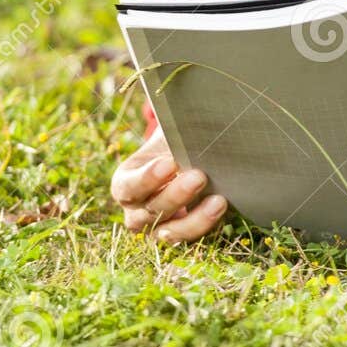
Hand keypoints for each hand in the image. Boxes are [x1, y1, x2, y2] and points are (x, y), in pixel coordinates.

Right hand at [109, 124, 228, 243]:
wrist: (189, 160)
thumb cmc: (174, 144)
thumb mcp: (170, 135)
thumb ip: (176, 128)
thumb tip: (193, 108)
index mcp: (126, 182)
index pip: (128, 187)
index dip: (147, 178)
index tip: (170, 163)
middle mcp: (136, 211)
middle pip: (151, 211)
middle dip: (176, 195)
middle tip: (199, 176)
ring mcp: (156, 229)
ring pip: (170, 233)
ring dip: (194, 219)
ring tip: (218, 201)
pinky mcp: (180, 235)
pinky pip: (190, 238)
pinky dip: (205, 224)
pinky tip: (221, 207)